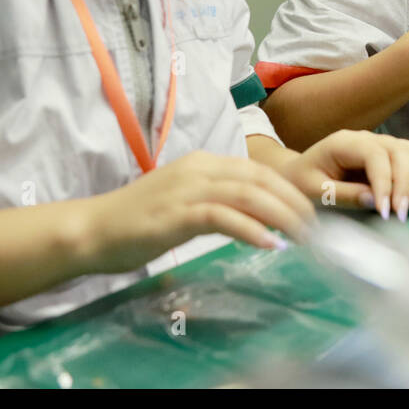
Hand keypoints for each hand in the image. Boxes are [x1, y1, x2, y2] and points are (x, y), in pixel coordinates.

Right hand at [84, 152, 316, 272]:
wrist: (91, 231)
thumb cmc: (136, 224)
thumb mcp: (183, 205)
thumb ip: (216, 204)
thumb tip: (255, 220)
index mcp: (202, 163)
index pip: (257, 170)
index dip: (288, 190)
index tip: (310, 212)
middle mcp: (198, 169)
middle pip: (260, 179)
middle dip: (294, 202)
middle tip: (316, 228)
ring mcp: (187, 189)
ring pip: (248, 194)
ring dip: (282, 216)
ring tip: (304, 237)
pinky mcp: (177, 214)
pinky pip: (224, 217)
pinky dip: (253, 230)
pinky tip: (271, 245)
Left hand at [280, 129, 408, 220]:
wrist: (298, 174)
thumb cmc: (302, 181)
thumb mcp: (314, 191)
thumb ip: (343, 194)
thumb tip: (375, 200)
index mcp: (344, 142)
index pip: (375, 155)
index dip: (385, 182)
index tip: (386, 212)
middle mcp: (365, 138)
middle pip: (399, 151)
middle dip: (406, 183)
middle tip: (403, 214)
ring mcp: (379, 145)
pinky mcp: (387, 156)